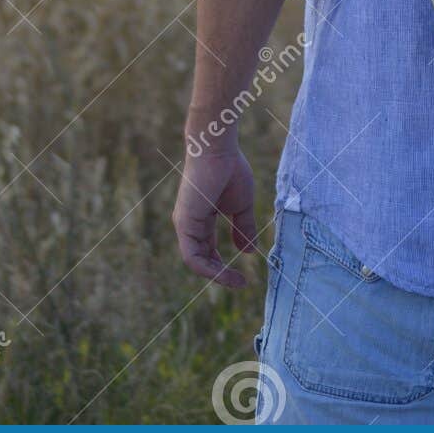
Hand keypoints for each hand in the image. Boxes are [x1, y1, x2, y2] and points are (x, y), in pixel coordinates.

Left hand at [173, 141, 256, 286]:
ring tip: (236, 281)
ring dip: (216, 275)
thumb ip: (243, 228)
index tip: (244, 277)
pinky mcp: (184, 224)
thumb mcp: (241, 206)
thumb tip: (249, 252)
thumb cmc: (229, 170)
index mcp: (201, 219)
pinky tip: (223, 273)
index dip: (223, 266)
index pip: (208, 250)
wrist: (217, 149)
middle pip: (202, 259)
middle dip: (221, 274)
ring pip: (196, 261)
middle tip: (241, 283)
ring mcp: (185, 225)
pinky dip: (207, 269)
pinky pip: (192, 256)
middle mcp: (190, 225)